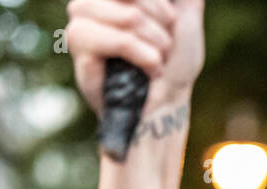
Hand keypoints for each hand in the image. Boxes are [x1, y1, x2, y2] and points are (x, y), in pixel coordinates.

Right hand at [65, 0, 204, 115]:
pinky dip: (143, 55)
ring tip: (158, 58)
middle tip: (164, 45)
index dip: (160, 4)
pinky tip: (151, 67)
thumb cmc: (174, 60)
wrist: (167, 100)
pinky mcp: (79, 44)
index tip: (171, 21)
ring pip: (131, 15)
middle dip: (162, 23)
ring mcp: (82, 18)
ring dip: (155, 42)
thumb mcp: (187, 15)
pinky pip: (119, 39)